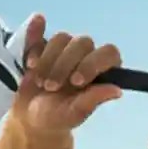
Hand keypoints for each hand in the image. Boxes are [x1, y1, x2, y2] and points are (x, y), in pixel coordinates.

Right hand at [13, 20, 123, 134]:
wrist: (30, 117)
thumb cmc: (58, 117)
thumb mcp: (75, 113)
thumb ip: (94, 100)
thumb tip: (117, 91)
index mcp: (101, 72)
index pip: (109, 54)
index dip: (93, 64)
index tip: (76, 82)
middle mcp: (86, 56)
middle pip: (82, 43)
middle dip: (64, 65)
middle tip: (51, 88)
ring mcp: (63, 49)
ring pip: (61, 38)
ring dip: (48, 60)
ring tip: (40, 82)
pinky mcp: (41, 46)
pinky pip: (39, 34)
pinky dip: (34, 36)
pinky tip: (34, 32)